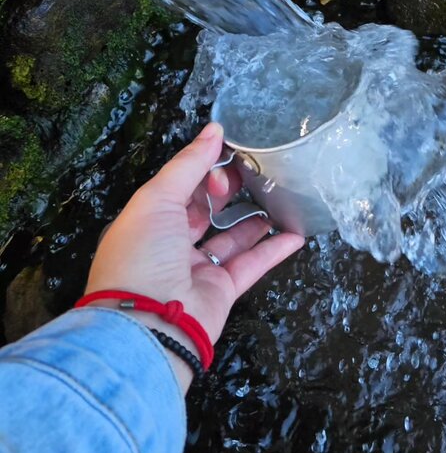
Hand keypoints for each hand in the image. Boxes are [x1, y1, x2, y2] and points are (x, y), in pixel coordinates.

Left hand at [84, 122, 303, 391]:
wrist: (148, 322)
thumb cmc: (142, 255)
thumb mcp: (157, 198)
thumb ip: (189, 163)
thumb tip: (214, 130)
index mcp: (147, 222)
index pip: (179, 189)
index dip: (202, 170)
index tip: (226, 156)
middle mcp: (170, 245)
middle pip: (205, 211)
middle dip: (228, 190)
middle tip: (254, 172)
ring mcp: (196, 269)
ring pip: (231, 238)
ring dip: (253, 219)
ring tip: (278, 196)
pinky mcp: (222, 291)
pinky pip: (252, 265)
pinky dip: (274, 249)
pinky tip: (295, 233)